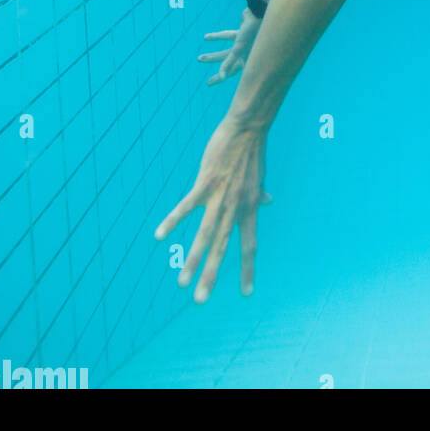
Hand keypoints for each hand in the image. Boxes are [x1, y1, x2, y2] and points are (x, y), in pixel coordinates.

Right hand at [155, 116, 271, 300]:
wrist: (248, 129)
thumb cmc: (252, 153)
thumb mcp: (259, 178)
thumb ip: (260, 194)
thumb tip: (269, 200)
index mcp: (250, 208)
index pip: (249, 245)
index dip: (247, 269)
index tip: (246, 293)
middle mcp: (236, 208)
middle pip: (223, 248)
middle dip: (211, 275)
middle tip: (201, 301)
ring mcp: (220, 197)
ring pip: (204, 235)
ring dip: (192, 260)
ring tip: (182, 283)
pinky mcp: (205, 183)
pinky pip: (186, 207)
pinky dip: (172, 221)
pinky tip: (159, 237)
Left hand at [198, 7, 261, 84]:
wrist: (259, 14)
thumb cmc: (252, 34)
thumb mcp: (239, 49)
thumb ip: (229, 63)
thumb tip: (221, 77)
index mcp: (246, 60)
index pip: (230, 72)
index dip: (220, 78)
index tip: (208, 83)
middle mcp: (245, 54)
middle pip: (226, 61)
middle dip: (213, 61)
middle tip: (200, 61)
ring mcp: (243, 44)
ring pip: (226, 50)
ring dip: (213, 53)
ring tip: (200, 56)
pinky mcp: (241, 34)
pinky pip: (227, 36)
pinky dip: (217, 37)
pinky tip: (206, 37)